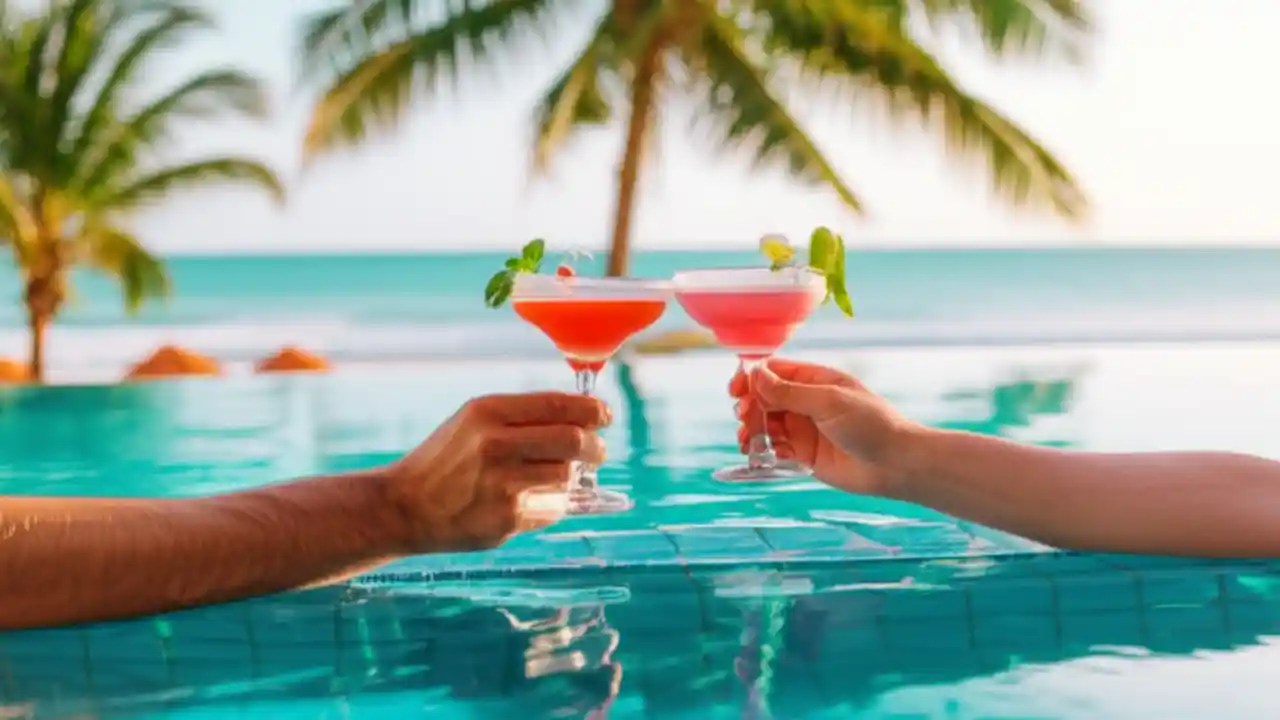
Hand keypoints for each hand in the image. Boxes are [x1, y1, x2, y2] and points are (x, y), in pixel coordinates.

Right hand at [384, 392, 609, 552]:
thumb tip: (584, 418)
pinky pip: (551, 508)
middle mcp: (496, 443)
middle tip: (597, 452)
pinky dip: (549, 504)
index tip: (604, 416)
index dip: (593, 411)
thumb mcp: (474, 421)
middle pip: (574, 441)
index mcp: (488, 411)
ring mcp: (502, 483)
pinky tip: (525, 502)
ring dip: (569, 478)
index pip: (559, 405)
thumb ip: (523, 417)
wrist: (403, 506)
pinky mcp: (506, 519)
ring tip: (551, 478)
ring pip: (566, 477)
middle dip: (595, 447)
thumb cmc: (446, 460)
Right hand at [730, 359, 916, 495]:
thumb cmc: (870, 425)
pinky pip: (775, 449)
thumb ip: (789, 391)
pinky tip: (759, 455)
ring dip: (751, 430)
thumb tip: (756, 374)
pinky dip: (763, 451)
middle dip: (749, 406)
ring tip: (746, 441)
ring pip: (766, 424)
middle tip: (744, 417)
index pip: (775, 372)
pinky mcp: (805, 455)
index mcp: (816, 380)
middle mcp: (808, 402)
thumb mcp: (828, 402)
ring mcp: (805, 428)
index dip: (752, 378)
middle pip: (765, 398)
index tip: (736, 389)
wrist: (895, 465)